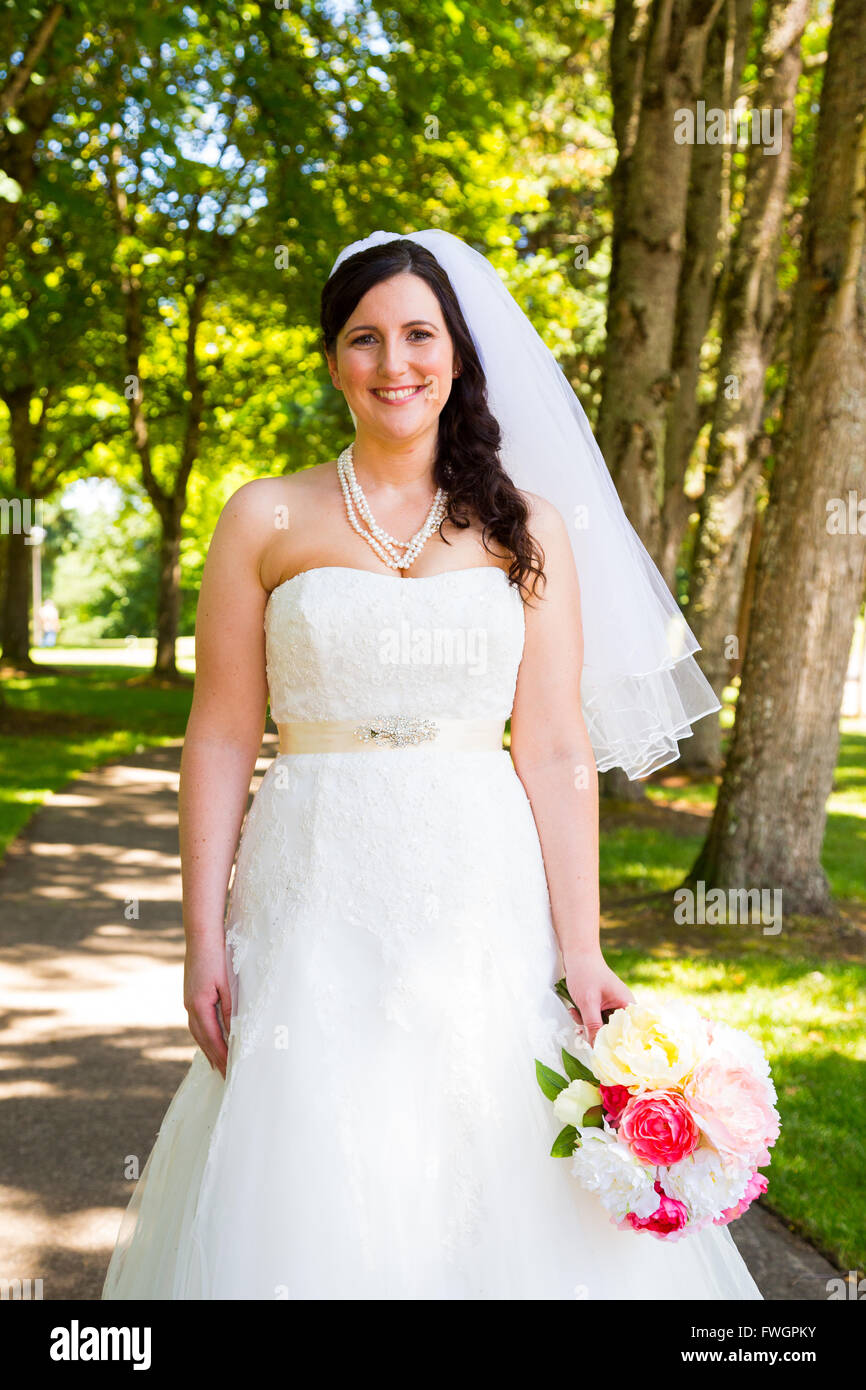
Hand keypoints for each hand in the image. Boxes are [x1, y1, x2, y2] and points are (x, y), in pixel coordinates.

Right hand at [183, 936, 231, 1078]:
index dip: (221, 1055)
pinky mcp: (191, 994)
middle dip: (213, 1057)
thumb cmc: (218, 957)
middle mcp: (190, 1005)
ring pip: (197, 1031)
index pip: (212, 1037)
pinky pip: (197, 1021)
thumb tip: (234, 1033)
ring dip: (207, 1048)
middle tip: (223, 1075)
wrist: (201, 935)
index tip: (230, 1071)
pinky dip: (204, 1034)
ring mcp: (188, 1000)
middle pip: (202, 1038)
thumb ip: (230, 1010)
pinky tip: (209, 1036)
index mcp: (199, 1005)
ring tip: (216, 1063)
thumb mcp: (228, 985)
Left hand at [563, 948, 634, 1045]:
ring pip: (601, 1025)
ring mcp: (612, 1005)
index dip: (616, 1043)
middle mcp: (623, 1007)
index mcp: (627, 1005)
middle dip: (596, 1032)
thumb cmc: (586, 973)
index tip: (602, 1049)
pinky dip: (584, 1017)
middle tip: (581, 1031)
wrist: (577, 954)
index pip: (628, 1032)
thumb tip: (597, 1049)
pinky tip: (574, 1009)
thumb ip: (593, 1026)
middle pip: (613, 1031)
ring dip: (587, 1023)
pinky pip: (595, 1018)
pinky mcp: (602, 1004)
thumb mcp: (588, 1003)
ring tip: (576, 1013)